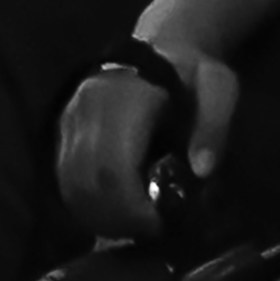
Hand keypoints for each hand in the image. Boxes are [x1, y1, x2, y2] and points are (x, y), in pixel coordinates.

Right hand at [53, 42, 240, 238]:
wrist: (161, 47)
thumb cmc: (191, 72)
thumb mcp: (218, 86)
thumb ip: (214, 125)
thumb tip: (202, 171)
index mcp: (122, 97)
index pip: (112, 165)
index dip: (131, 205)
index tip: (158, 224)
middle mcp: (85, 108)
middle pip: (87, 182)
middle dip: (117, 219)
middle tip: (150, 233)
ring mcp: (68, 120)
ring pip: (70, 186)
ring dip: (100, 217)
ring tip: (135, 227)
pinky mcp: (61, 132)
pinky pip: (65, 181)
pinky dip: (88, 207)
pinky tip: (115, 216)